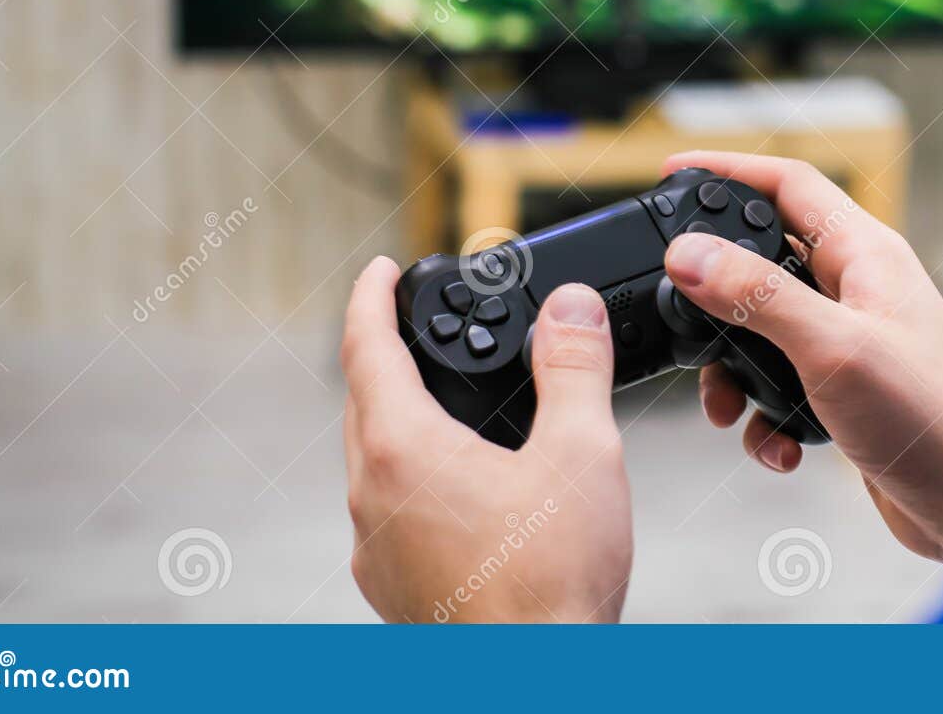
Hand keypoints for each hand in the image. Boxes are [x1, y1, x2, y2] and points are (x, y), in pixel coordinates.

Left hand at [341, 258, 632, 621]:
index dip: (371, 298)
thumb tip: (570, 308)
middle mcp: (370, 498)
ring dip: (396, 417)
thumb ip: (573, 369)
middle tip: (418, 327)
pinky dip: (410, 475)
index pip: (365, 348)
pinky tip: (459, 486)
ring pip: (370, 459)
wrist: (534, 687)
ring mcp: (375, 548)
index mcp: (402, 451)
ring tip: (445, 401)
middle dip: (385, 355)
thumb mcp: (580, 455)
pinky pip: (385, 509)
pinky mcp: (393, 587)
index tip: (382, 270)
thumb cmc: (551, 587)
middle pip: (362, 402)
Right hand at [661, 152, 942, 570]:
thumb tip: (690, 254)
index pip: (790, 184)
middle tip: (680, 311)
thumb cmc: (934, 419)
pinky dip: (765, 415)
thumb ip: (757, 296)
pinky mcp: (847, 389)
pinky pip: (782, 385)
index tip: (674, 172)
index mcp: (867, 254)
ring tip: (728, 406)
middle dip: (717, 294)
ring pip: (765, 330)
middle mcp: (859, 288)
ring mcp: (853, 338)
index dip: (729, 170)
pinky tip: (777, 444)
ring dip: (736, 370)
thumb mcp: (832, 348)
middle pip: (765, 258)